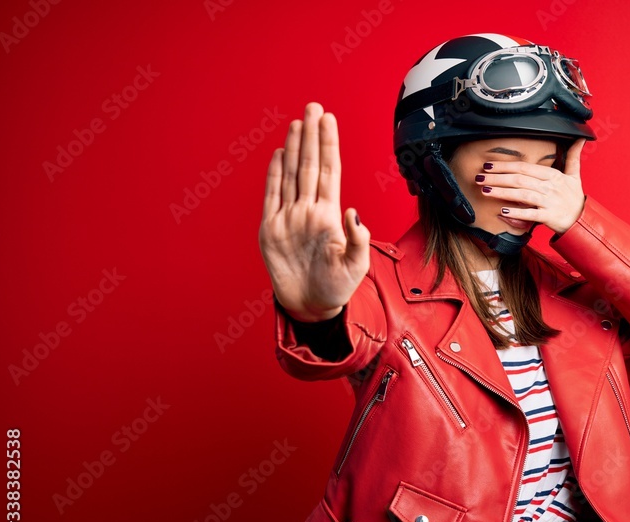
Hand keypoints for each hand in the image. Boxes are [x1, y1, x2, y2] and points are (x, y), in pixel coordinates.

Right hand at [258, 103, 369, 322]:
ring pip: (291, 175)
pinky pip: (272, 196)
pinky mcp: (271, 230)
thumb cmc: (337, 288)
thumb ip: (358, 240)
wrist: (311, 307)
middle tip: (314, 107)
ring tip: (298, 123)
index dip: (328, 145)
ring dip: (294, 148)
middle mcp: (309, 211)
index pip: (329, 172)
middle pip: (310, 165)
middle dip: (312, 136)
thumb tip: (353, 212)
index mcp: (329, 216)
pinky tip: (279, 154)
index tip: (329, 120)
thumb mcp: (355, 267)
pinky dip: (274, 175)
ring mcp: (289, 218)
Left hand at [478, 138, 587, 235]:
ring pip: (522, 194)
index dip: (506, 165)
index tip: (489, 165)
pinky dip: (517, 212)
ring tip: (485, 191)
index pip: (525, 167)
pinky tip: (503, 211)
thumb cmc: (574, 198)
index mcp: (553, 175)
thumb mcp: (575, 175)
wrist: (582, 221)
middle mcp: (550, 187)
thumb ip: (573, 157)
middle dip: (498, 177)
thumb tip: (580, 139)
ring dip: (502, 192)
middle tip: (480, 177)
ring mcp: (549, 202)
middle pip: (520, 179)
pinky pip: (530, 214)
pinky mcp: (549, 217)